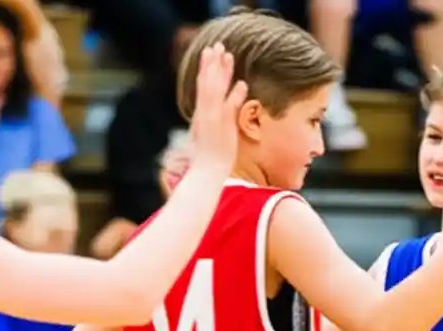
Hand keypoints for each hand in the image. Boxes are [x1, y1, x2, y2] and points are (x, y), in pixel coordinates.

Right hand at [189, 43, 248, 171]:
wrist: (205, 172)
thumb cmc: (208, 158)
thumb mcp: (207, 136)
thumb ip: (212, 122)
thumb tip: (215, 114)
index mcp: (201, 113)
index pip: (203, 86)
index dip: (207, 69)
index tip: (211, 53)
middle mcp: (204, 113)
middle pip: (207, 83)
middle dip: (212, 64)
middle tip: (217, 45)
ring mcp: (212, 118)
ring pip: (215, 89)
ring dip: (220, 72)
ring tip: (226, 54)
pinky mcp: (221, 126)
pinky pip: (229, 107)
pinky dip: (234, 96)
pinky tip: (242, 84)